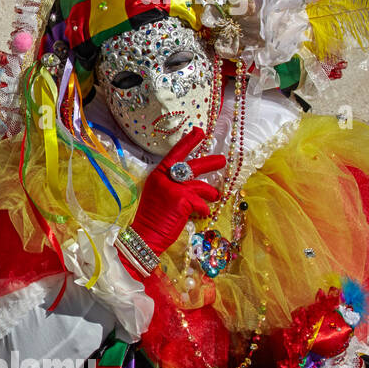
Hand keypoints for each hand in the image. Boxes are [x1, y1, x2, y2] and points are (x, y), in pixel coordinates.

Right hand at [131, 127, 224, 255]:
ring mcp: (174, 188)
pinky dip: (203, 211)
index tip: (199, 131)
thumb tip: (192, 182)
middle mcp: (165, 179)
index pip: (174, 154)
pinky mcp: (183, 201)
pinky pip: (202, 204)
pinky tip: (198, 215)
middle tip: (223, 160)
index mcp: (157, 175)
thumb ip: (172, 184)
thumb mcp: (158, 195)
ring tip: (215, 197)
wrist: (145, 235)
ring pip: (202, 187)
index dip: (188, 142)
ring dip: (211, 194)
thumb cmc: (153, 218)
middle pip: (192, 166)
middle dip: (210, 163)